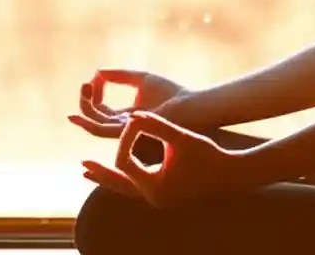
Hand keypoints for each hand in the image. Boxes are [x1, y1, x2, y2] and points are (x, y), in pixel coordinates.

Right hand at [69, 68, 191, 137]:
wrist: (191, 105)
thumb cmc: (172, 93)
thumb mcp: (142, 79)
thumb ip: (120, 75)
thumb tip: (98, 72)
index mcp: (127, 117)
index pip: (101, 110)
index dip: (93, 94)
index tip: (95, 78)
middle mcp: (124, 127)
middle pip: (95, 119)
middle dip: (86, 102)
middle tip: (85, 84)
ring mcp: (126, 132)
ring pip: (95, 127)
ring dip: (85, 110)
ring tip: (84, 90)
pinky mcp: (129, 132)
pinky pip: (103, 131)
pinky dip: (89, 122)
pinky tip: (78, 114)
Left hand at [81, 111, 236, 207]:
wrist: (232, 174)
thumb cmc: (209, 154)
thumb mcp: (181, 137)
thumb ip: (155, 125)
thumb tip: (132, 114)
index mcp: (154, 184)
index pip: (125, 160)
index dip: (126, 139)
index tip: (135, 122)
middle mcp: (153, 197)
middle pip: (118, 184)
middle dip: (101, 173)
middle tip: (82, 166)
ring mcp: (159, 199)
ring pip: (127, 189)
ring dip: (110, 177)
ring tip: (91, 171)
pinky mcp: (165, 196)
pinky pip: (138, 189)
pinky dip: (127, 179)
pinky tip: (122, 171)